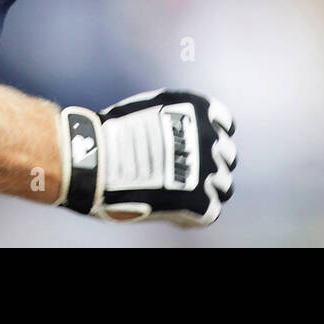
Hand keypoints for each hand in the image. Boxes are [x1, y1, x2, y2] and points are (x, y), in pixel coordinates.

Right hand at [54, 88, 236, 225]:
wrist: (98, 162)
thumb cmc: (113, 133)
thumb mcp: (149, 108)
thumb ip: (173, 119)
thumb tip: (177, 132)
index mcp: (200, 110)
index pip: (225, 124)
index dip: (211, 135)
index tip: (198, 145)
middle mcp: (210, 138)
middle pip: (226, 156)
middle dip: (209, 163)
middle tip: (186, 174)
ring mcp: (208, 172)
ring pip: (223, 186)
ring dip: (206, 190)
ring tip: (180, 196)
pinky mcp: (201, 203)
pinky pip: (210, 211)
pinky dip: (195, 214)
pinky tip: (176, 213)